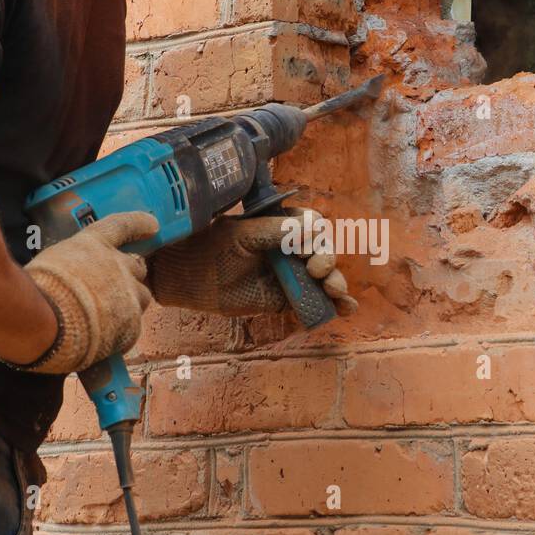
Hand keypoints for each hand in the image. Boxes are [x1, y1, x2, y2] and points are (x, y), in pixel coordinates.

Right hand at [15, 212, 158, 373]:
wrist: (44, 320)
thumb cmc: (34, 292)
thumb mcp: (48, 265)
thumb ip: (69, 269)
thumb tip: (71, 282)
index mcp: (92, 244)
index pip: (121, 226)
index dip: (138, 224)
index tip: (153, 224)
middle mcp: (116, 264)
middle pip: (137, 267)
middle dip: (130, 277)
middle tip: (114, 291)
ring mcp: (128, 294)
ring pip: (141, 298)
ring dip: (128, 306)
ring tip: (103, 321)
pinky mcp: (132, 324)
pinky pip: (131, 330)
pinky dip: (118, 335)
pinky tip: (99, 342)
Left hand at [148, 207, 357, 317]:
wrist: (188, 276)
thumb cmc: (212, 247)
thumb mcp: (243, 234)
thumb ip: (277, 232)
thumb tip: (315, 228)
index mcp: (281, 226)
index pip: (313, 226)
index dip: (316, 238)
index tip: (304, 251)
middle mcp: (289, 248)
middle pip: (322, 253)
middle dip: (328, 262)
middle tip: (317, 272)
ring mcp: (288, 274)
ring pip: (322, 278)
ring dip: (335, 284)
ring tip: (337, 294)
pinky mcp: (283, 298)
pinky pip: (311, 301)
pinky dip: (330, 305)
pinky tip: (346, 309)